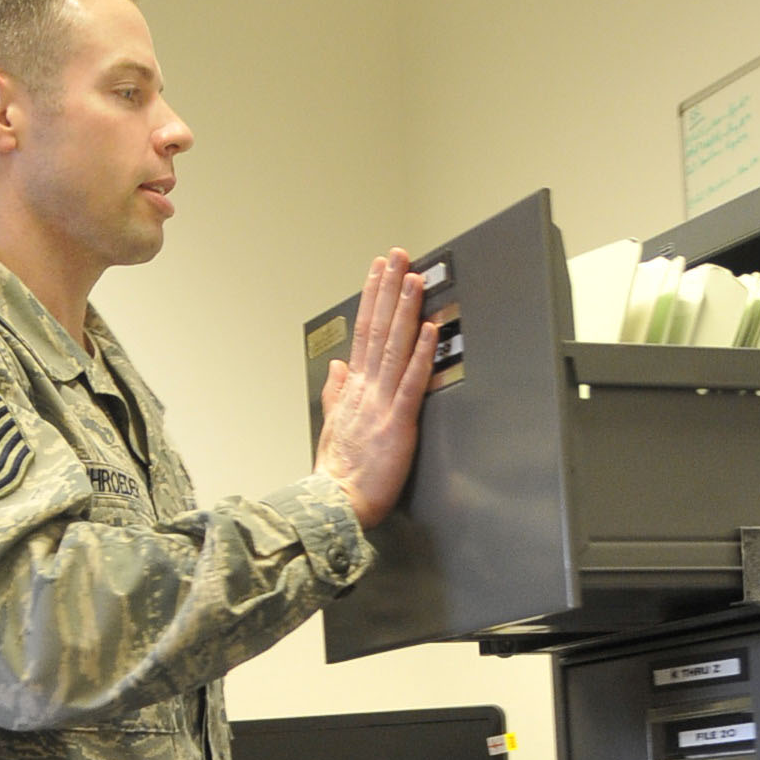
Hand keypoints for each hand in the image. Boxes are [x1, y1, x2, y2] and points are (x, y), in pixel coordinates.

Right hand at [313, 249, 435, 529]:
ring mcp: (381, 404)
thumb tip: (337, 367)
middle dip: (388, 289)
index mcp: (352, 390)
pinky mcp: (397, 424)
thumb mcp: (331, 426)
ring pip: (394, 348)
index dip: (373, 298)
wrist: (334, 503)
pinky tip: (429, 330)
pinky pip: (411, 384)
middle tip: (398, 256)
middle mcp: (365, 390)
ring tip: (414, 279)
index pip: (363, 333)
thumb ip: (335, 393)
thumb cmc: (336, 474)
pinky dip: (420, 355)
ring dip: (405, 311)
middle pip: (378, 329)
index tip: (378, 271)